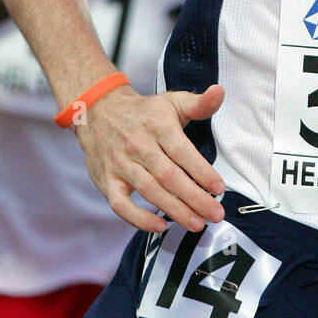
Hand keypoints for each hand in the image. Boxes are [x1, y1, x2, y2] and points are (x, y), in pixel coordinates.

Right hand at [73, 80, 226, 231]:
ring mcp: (120, 164)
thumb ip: (199, 103)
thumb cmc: (143, 112)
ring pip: (149, 191)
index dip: (201, 172)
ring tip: (197, 223)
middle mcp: (138, 145)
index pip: (182, 152)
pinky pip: (121, 205)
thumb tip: (219, 92)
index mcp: (157, 125)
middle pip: (169, 176)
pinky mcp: (107, 180)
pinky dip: (139, 219)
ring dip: (175, 210)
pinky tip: (159, 226)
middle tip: (216, 214)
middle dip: (195, 198)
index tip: (219, 189)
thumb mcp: (173, 101)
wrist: (97, 111)